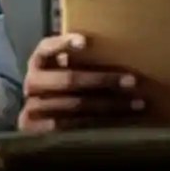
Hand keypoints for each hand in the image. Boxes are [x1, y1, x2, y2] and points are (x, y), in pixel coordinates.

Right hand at [18, 33, 143, 131]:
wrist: (41, 121)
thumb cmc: (63, 88)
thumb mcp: (66, 71)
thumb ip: (80, 61)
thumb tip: (118, 48)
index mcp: (38, 62)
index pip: (46, 48)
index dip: (63, 44)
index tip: (85, 42)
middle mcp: (32, 82)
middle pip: (68, 79)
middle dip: (102, 79)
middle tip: (131, 81)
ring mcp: (33, 106)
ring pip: (75, 105)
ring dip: (109, 105)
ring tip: (137, 103)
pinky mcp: (37, 129)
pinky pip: (72, 127)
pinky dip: (98, 124)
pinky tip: (120, 122)